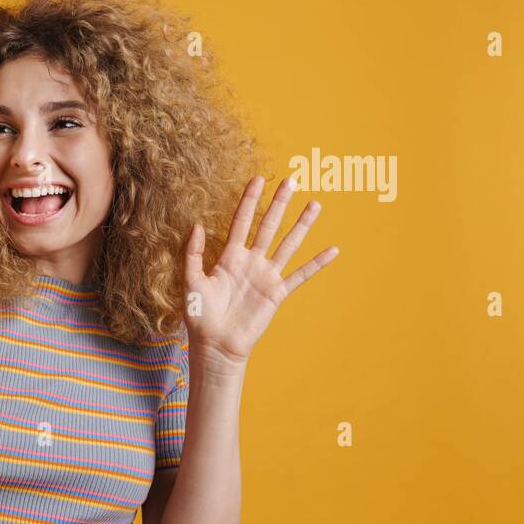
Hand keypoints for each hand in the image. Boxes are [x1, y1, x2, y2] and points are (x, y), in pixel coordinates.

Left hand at [182, 175, 338, 366]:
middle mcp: (250, 262)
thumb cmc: (200, 316)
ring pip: (287, 244)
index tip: (258, 178)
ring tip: (314, 204)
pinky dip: (316, 264)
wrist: (215, 345)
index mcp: (228, 257)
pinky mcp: (277, 293)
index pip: (241, 221)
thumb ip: (192, 254)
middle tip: (291, 180)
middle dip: (279, 203)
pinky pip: (300, 275)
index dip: (249, 200)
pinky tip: (332, 250)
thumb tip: (197, 225)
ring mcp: (266, 276)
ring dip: (301, 225)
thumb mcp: (190, 282)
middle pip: (268, 226)